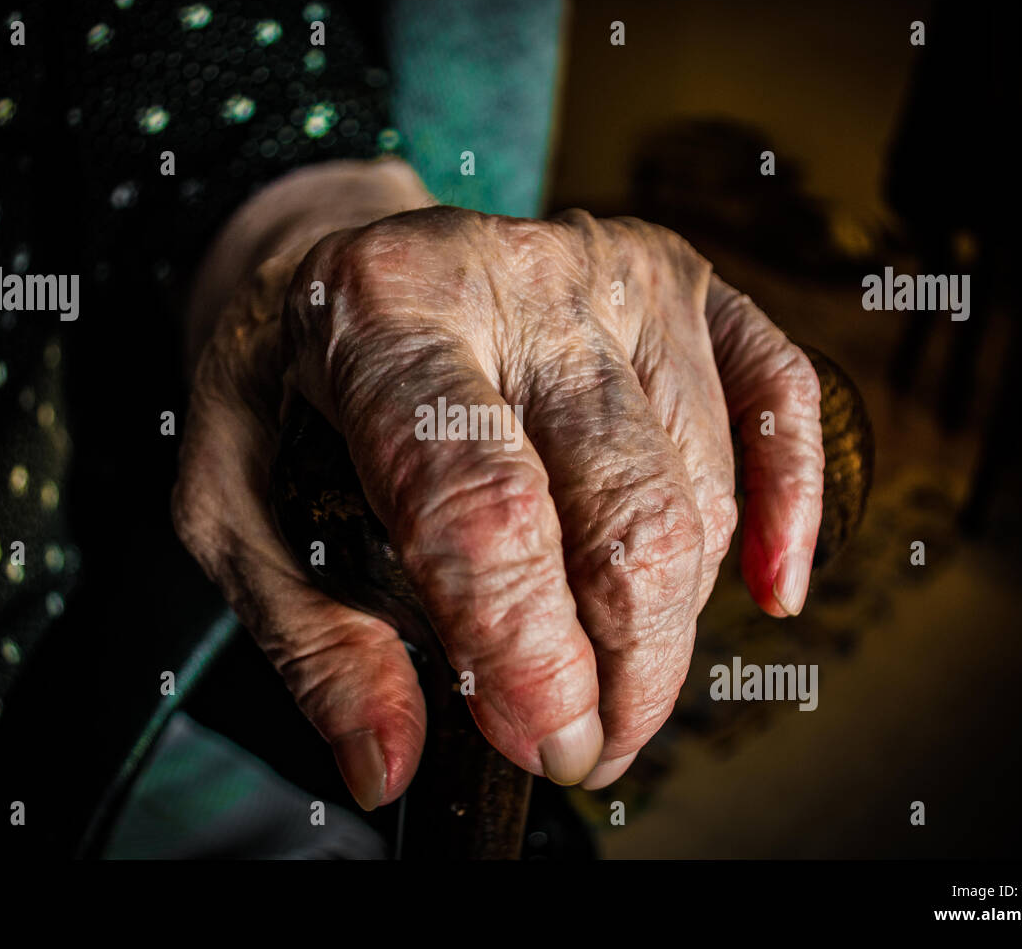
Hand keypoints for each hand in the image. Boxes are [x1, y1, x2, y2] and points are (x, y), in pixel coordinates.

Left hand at [173, 159, 823, 808]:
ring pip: (697, 487)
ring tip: (615, 675)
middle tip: (586, 748)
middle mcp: (513, 277)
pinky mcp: (680, 280)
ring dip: (671, 620)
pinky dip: (789, 505)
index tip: (543, 745)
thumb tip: (390, 767)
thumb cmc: (278, 385)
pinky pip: (778, 396)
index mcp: (383, 318)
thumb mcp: (233, 508)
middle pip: (623, 510)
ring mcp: (611, 273)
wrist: (337, 253)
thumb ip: (310, 640)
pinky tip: (769, 585)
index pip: (484, 505)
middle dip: (625, 671)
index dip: (528, 651)